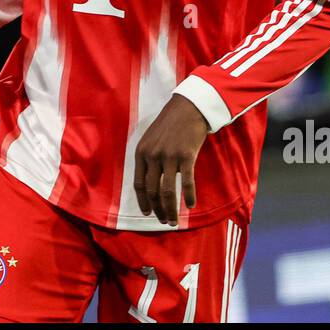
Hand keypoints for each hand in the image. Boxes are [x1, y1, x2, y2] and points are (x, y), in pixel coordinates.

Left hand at [133, 93, 209, 225]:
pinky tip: (191, 205)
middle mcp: (153, 156)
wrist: (188, 108)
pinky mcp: (186, 156)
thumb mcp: (151, 139)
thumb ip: (148, 159)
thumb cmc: (170, 124)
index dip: (143, 201)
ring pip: (168, 191)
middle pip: (153, 191)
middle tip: (164, 221)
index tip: (148, 213)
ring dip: (171, 209)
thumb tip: (150, 184)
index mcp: (141, 152)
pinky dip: (189, 196)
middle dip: (158, 209)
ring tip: (174, 220)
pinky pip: (187, 183)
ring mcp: (169, 156)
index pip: (139, 184)